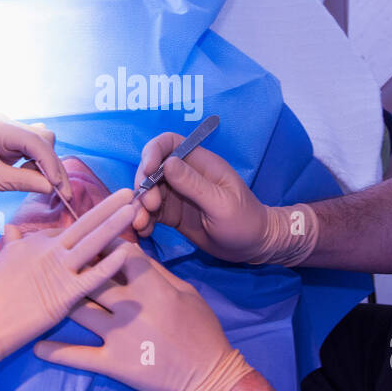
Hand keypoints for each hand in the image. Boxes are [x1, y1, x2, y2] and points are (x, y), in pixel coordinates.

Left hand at [0, 115, 72, 203]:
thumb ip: (23, 181)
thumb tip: (52, 186)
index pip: (33, 140)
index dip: (49, 162)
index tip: (58, 186)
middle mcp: (4, 122)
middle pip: (42, 139)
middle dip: (52, 165)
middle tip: (62, 193)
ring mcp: (7, 130)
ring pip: (41, 143)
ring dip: (47, 165)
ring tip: (43, 186)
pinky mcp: (10, 140)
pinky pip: (33, 149)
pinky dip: (39, 164)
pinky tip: (35, 178)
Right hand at [0, 188, 137, 373]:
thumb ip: (10, 246)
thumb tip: (12, 230)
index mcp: (31, 243)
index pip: (65, 232)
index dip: (87, 226)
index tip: (105, 219)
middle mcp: (46, 250)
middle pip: (83, 224)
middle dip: (108, 208)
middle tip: (130, 192)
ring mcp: (56, 271)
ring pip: (92, 242)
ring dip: (115, 224)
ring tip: (135, 208)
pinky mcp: (63, 296)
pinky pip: (91, 278)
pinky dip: (109, 265)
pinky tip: (127, 253)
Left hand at [34, 243, 252, 390]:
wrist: (208, 378)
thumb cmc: (201, 330)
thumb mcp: (186, 292)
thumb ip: (157, 272)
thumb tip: (129, 251)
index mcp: (154, 287)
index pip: (120, 255)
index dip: (103, 243)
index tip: (89, 237)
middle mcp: (132, 308)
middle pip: (93, 278)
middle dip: (74, 267)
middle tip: (55, 260)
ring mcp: (119, 337)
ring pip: (80, 311)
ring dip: (59, 301)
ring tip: (39, 294)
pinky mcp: (113, 364)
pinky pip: (78, 356)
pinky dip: (55, 351)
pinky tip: (36, 346)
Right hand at [130, 132, 269, 261]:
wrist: (252, 247)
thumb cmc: (244, 221)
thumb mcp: (221, 204)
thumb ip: (194, 185)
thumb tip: (167, 164)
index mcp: (200, 163)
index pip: (169, 143)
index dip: (153, 152)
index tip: (147, 172)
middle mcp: (185, 175)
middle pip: (151, 168)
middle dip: (143, 185)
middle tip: (148, 207)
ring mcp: (177, 194)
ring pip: (147, 192)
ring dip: (139, 206)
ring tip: (141, 224)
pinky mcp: (172, 214)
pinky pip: (150, 212)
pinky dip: (143, 220)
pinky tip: (144, 232)